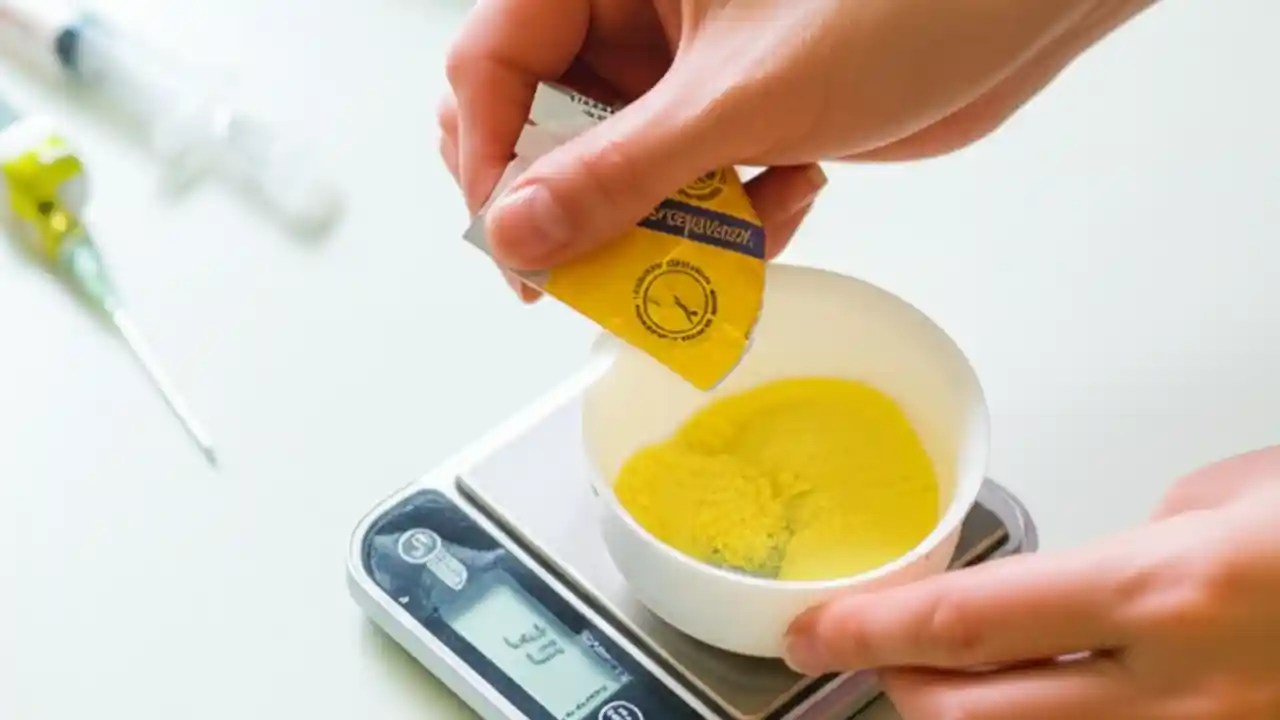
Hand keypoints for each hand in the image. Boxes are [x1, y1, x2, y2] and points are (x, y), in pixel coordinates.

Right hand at [440, 0, 1153, 289]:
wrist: (1021, 5)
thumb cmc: (901, 2)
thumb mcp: (743, 97)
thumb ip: (620, 172)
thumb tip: (517, 236)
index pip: (491, 63)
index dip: (489, 159)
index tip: (518, 244)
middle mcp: (636, 15)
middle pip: (542, 124)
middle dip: (582, 205)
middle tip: (610, 263)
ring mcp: (685, 67)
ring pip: (620, 169)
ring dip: (668, 222)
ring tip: (736, 227)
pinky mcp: (736, 112)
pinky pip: (687, 185)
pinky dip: (729, 215)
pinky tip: (794, 191)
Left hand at [783, 446, 1279, 719]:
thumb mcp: (1237, 492)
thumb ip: (1139, 541)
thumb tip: (1082, 577)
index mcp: (1171, 590)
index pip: (971, 624)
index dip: (871, 632)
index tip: (810, 628)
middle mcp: (1182, 690)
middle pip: (975, 719)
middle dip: (899, 690)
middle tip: (866, 652)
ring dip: (966, 718)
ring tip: (941, 679)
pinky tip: (1043, 698)